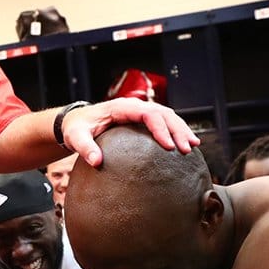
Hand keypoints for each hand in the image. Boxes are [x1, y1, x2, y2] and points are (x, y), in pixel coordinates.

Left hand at [62, 97, 199, 166]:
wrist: (76, 122)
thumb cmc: (77, 128)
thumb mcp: (76, 137)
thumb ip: (84, 148)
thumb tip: (96, 161)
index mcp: (121, 107)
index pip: (147, 113)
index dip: (160, 128)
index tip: (169, 146)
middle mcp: (133, 107)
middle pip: (163, 113)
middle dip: (177, 129)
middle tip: (187, 148)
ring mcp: (139, 112)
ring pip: (166, 116)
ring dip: (181, 129)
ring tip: (193, 146)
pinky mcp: (141, 121)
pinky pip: (162, 123)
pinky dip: (175, 132)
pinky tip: (184, 145)